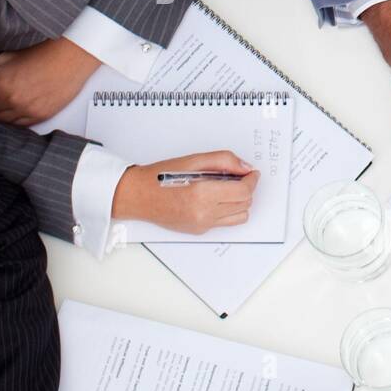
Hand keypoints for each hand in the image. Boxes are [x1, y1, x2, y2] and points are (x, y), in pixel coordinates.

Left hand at [0, 37, 100, 125]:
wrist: (70, 58)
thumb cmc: (41, 53)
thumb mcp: (8, 55)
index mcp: (0, 81)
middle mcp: (11, 99)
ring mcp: (26, 110)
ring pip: (2, 121)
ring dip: (0, 113)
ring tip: (6, 102)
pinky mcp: (39, 116)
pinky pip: (19, 125)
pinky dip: (14, 119)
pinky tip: (17, 109)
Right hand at [111, 151, 258, 233]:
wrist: (139, 196)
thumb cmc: (160, 176)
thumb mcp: (193, 159)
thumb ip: (223, 160)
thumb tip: (245, 168)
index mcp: (202, 193)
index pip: (243, 191)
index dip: (252, 180)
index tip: (252, 173)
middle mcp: (204, 213)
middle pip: (244, 204)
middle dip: (247, 189)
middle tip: (240, 177)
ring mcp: (202, 225)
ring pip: (239, 216)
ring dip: (240, 201)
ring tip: (229, 188)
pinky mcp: (200, 231)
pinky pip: (225, 222)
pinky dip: (228, 210)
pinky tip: (216, 198)